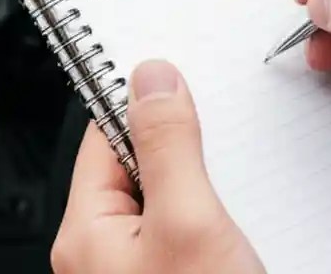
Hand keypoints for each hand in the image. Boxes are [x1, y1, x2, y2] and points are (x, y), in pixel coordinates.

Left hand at [51, 59, 263, 273]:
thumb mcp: (189, 223)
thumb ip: (168, 148)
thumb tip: (152, 80)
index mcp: (85, 232)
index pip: (104, 138)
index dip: (143, 104)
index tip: (180, 77)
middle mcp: (101, 252)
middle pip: (138, 168)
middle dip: (182, 147)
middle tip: (226, 133)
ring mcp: (137, 269)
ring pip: (168, 200)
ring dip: (204, 186)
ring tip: (243, 181)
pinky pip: (185, 232)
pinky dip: (214, 219)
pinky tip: (246, 219)